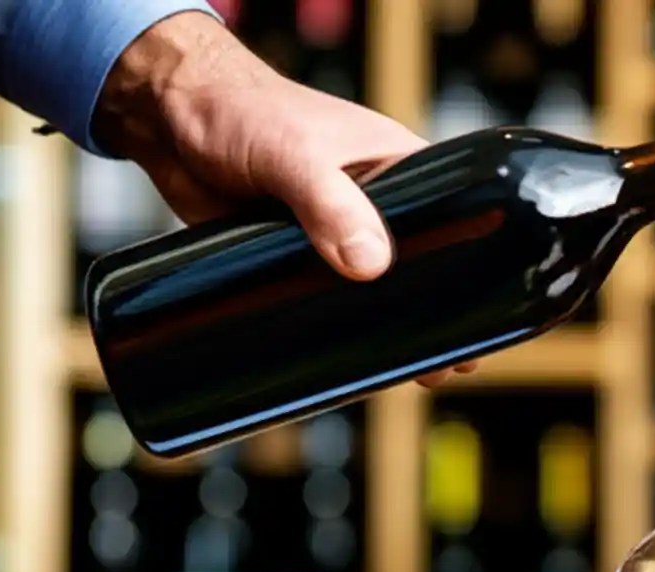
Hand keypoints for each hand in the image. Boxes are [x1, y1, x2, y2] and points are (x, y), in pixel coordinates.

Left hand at [91, 11, 475, 386]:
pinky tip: (346, 367)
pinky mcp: (290, 257)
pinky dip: (334, 330)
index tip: (486, 318)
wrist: (168, 114)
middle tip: (448, 366)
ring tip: (408, 377)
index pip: (456, 220)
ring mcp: (332, 233)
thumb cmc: (242, 111)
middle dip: (433, 315)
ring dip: (385, 329)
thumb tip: (371, 268)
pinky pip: (321, 300)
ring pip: (370, 290)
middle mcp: (375, 203)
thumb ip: (330, 205)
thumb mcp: (295, 156)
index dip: (472, 269)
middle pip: (418, 267)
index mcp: (400, 168)